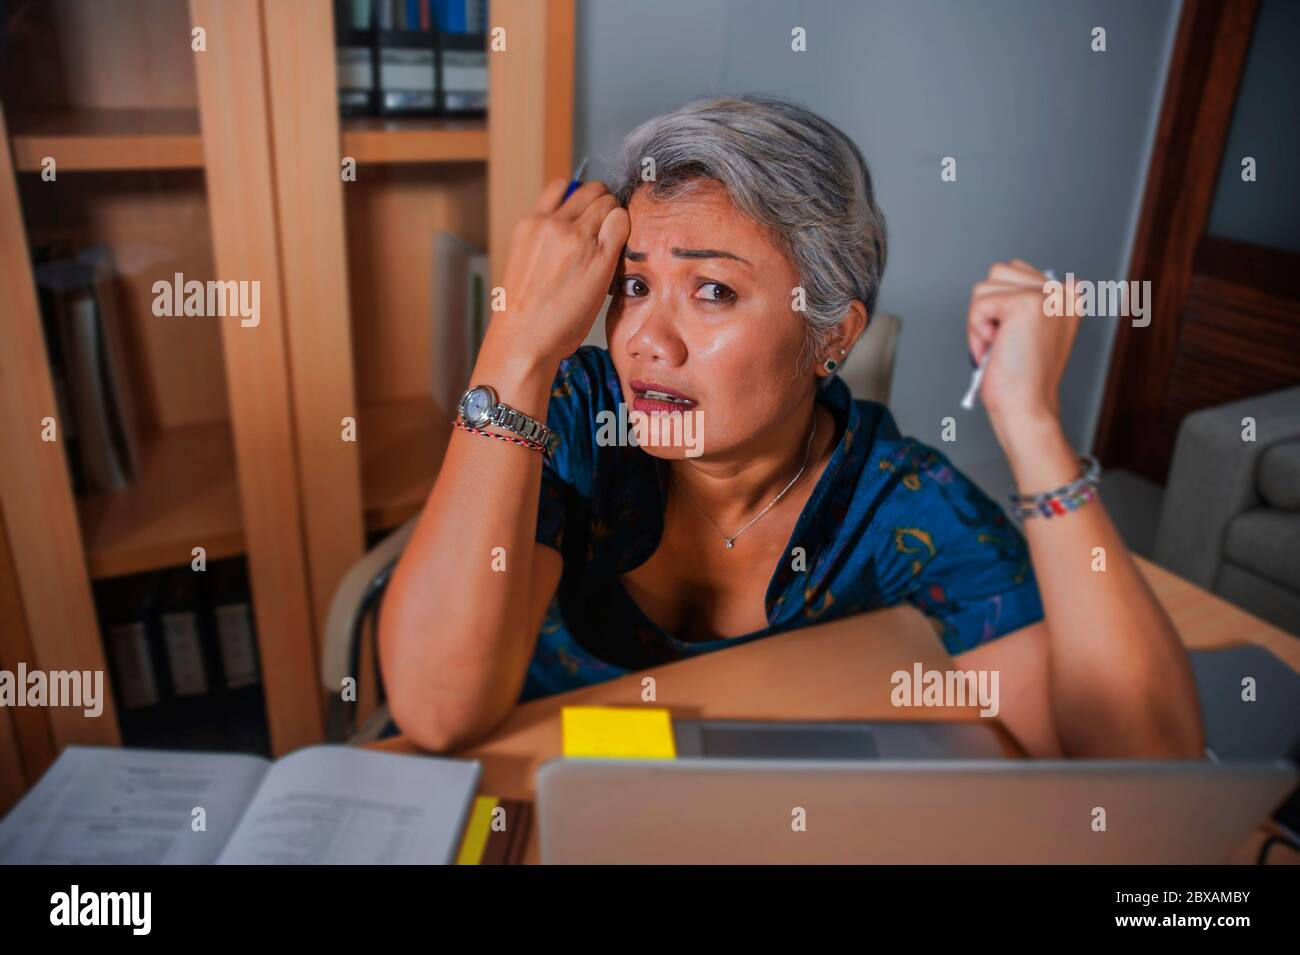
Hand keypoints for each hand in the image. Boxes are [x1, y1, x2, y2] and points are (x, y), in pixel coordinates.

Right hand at [488, 178, 629, 367]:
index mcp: (530, 224)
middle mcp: (552, 223)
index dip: (581, 199)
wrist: (524, 339)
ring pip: (609, 202)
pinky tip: (620, 250)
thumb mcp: (525, 262)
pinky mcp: (599, 255)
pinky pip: (622, 222)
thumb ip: (545, 241)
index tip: (588, 214)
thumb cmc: (526, 314)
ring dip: (616, 217)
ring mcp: (576, 237)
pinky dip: (626, 230)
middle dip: (603, 204)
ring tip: (614, 243)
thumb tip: (569, 235)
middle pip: (592, 191)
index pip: (562, 186)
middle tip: (607, 228)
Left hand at [966, 259, 1079, 452]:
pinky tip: (994, 350)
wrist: (1026, 408)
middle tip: (1003, 344)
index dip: (1000, 306)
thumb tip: (1007, 272)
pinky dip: (976, 331)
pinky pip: (979, 304)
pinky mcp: (1026, 304)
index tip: (1014, 339)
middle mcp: (1064, 291)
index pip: (1017, 270)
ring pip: (985, 286)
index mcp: (1069, 296)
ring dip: (980, 321)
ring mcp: (1047, 296)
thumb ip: (1026, 299)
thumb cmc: (1021, 378)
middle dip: (988, 311)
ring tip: (999, 346)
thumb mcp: (1030, 330)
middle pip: (998, 273)